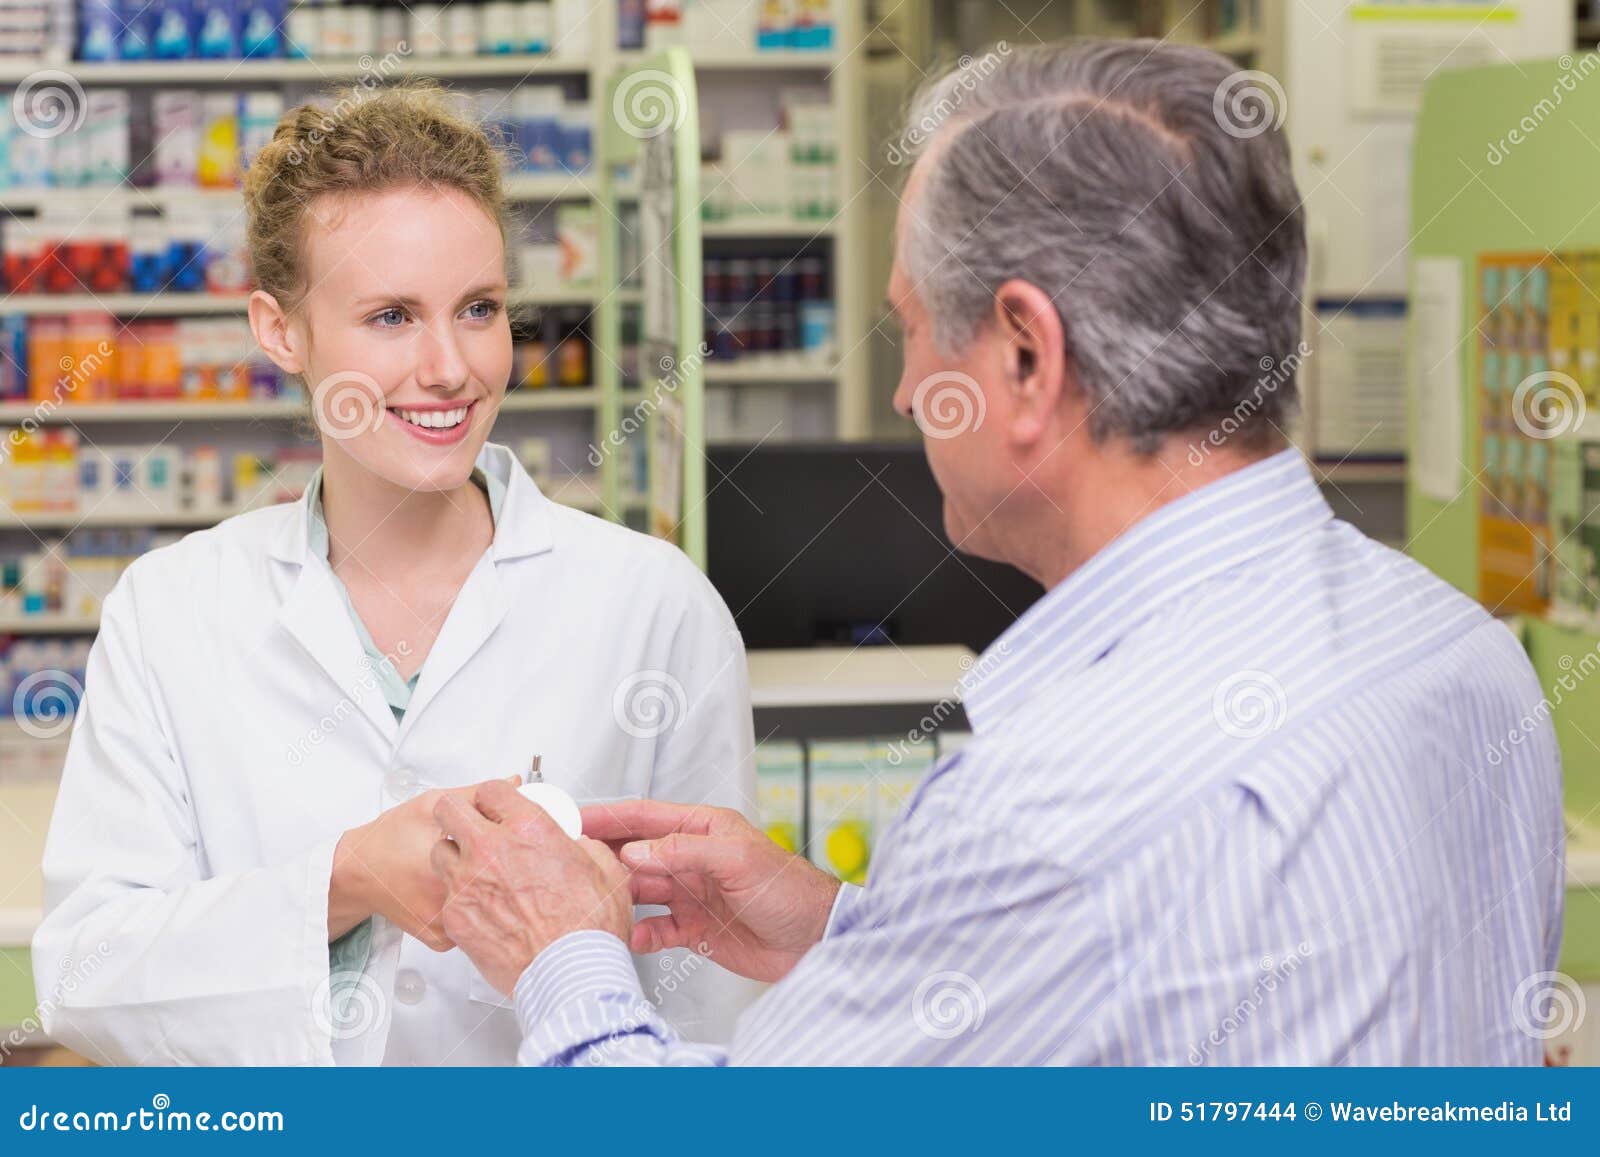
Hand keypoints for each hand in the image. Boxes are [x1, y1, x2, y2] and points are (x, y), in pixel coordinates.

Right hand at [329, 779, 511, 950]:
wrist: (359, 872)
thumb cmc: (391, 837)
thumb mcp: (431, 806)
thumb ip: (474, 795)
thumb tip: (514, 783)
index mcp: (446, 862)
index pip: (499, 854)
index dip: (504, 843)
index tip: (502, 840)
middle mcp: (446, 898)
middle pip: (494, 883)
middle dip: (497, 868)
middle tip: (489, 856)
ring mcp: (445, 923)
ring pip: (485, 907)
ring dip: (486, 891)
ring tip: (470, 873)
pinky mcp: (440, 939)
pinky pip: (470, 924)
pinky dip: (470, 909)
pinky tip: (460, 892)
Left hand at [431, 780, 633, 996]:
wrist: (569, 973)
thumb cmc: (587, 929)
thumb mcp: (605, 871)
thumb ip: (583, 848)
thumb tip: (577, 847)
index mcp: (529, 829)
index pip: (491, 790)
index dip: (493, 797)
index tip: (496, 805)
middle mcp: (491, 850)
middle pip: (449, 809)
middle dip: (459, 814)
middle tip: (471, 825)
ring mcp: (467, 883)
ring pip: (439, 851)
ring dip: (454, 855)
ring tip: (473, 869)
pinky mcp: (455, 916)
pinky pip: (445, 895)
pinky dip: (459, 897)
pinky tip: (480, 907)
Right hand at [582, 800, 840, 983]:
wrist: (815, 940)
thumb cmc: (790, 889)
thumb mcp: (737, 859)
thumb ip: (684, 851)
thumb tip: (637, 850)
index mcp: (703, 829)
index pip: (645, 816)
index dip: (608, 816)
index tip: (575, 819)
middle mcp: (693, 859)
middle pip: (635, 854)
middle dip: (602, 857)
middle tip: (570, 863)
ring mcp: (691, 894)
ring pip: (640, 891)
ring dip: (616, 896)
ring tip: (592, 901)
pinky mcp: (694, 929)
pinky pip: (655, 929)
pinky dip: (638, 933)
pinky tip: (628, 937)